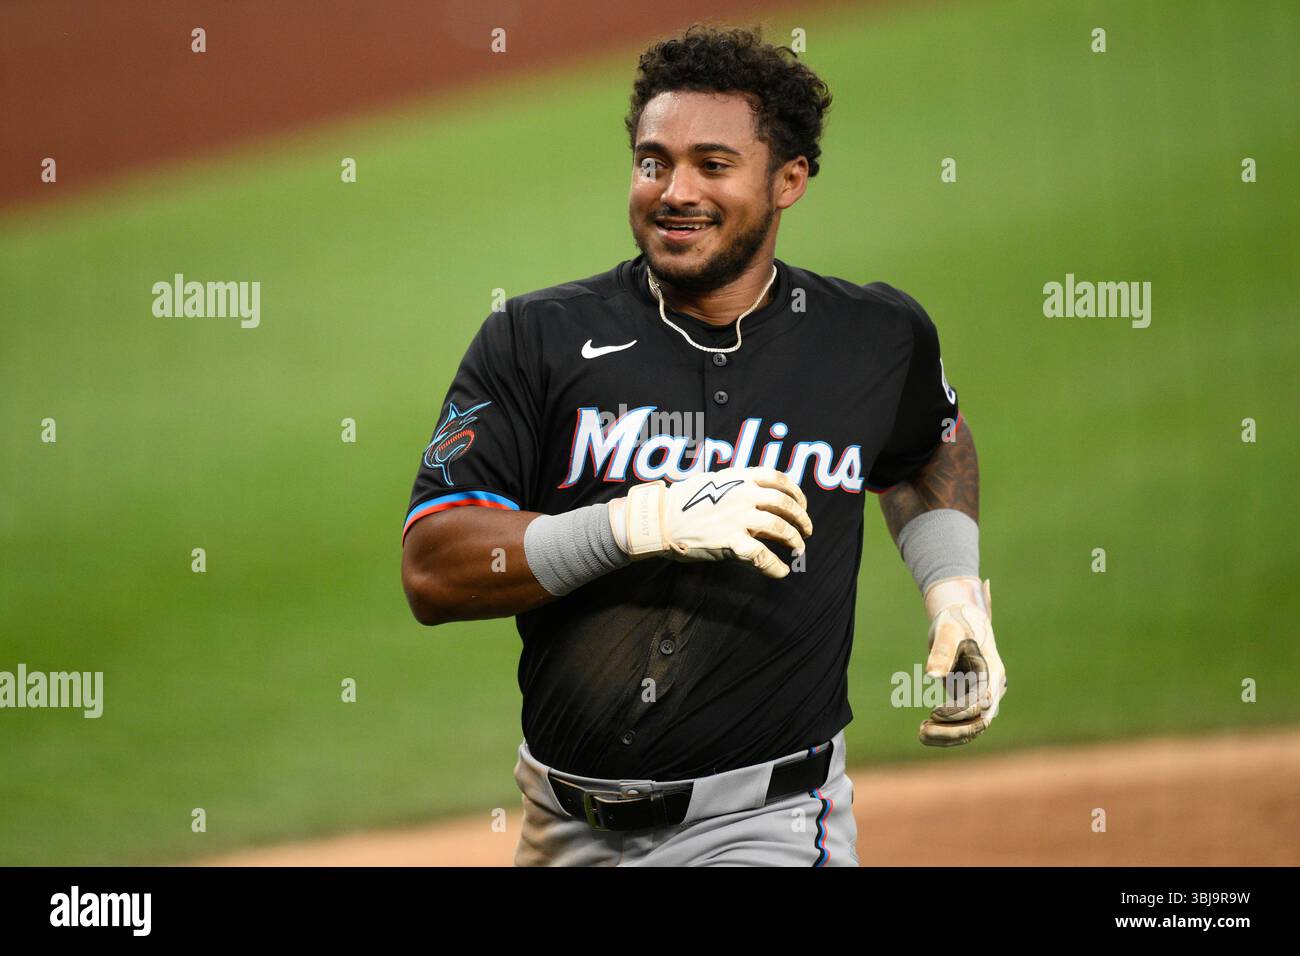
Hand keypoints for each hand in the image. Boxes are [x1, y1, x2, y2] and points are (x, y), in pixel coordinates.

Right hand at [609, 466, 812, 578]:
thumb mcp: (712, 482)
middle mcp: (743, 495)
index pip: (778, 479)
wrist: (659, 519)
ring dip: (794, 540)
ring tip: (798, 549)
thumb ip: (736, 485)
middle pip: (785, 504)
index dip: (796, 492)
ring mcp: (738, 518)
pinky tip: (781, 571)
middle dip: (801, 518)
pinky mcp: (731, 542)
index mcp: (739, 478)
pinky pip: (763, 556)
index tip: (801, 503)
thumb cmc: (682, 502)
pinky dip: (776, 566)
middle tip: (807, 530)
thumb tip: (758, 494)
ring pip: (780, 528)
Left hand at [918, 577, 1006, 746]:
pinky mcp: (969, 700)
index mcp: (992, 673)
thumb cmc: (955, 621)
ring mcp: (981, 697)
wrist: (961, 620)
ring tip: (921, 734)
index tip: (934, 712)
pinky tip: (924, 729)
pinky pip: (962, 724)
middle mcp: (990, 689)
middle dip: (952, 731)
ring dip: (948, 736)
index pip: (982, 703)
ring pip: (971, 728)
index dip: (960, 712)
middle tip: (922, 731)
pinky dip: (946, 731)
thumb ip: (941, 651)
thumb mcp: (948, 631)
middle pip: (979, 722)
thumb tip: (931, 675)